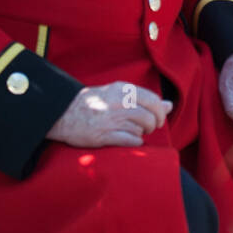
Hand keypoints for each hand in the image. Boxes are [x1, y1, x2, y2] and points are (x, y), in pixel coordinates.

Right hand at [47, 82, 170, 147]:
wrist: (62, 113)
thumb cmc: (94, 103)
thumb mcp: (118, 94)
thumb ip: (144, 99)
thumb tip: (170, 105)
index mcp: (123, 90)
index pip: (154, 101)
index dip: (160, 113)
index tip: (157, 119)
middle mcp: (118, 103)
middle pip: (150, 118)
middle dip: (152, 126)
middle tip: (146, 128)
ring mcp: (111, 119)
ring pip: (141, 130)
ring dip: (140, 134)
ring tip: (131, 132)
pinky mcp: (104, 136)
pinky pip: (131, 141)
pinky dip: (133, 143)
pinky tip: (127, 140)